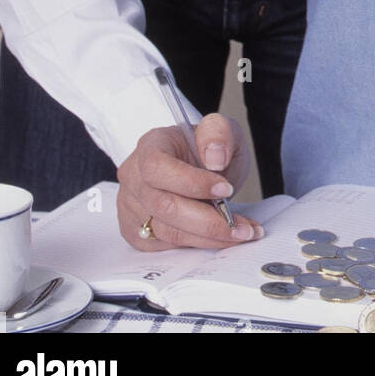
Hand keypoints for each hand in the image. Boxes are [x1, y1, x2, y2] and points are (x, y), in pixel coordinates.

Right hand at [117, 112, 259, 251]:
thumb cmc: (206, 148)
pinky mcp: (137, 231)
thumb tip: (215, 159)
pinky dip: (199, 244)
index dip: (191, 182)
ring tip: (242, 233)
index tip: (226, 189)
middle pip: (164, 206)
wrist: (200, 167)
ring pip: (168, 231)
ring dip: (209, 237)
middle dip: (208, 220)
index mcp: (150, 145)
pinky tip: (223, 237)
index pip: (157, 167)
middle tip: (242, 226)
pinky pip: (168, 246)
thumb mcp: (221, 129)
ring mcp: (132, 206)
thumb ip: (219, 133)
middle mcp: (134, 177)